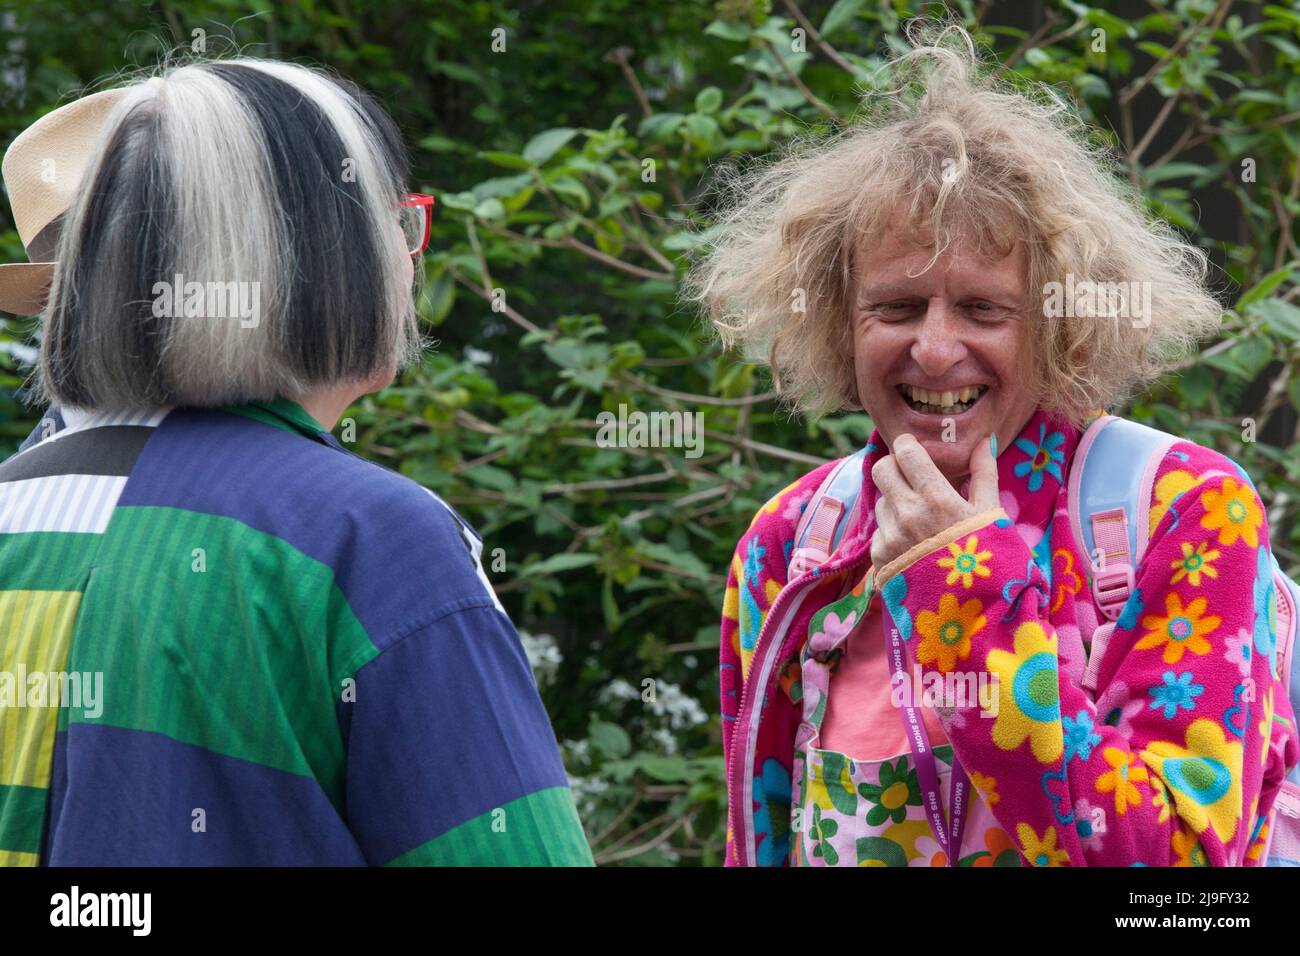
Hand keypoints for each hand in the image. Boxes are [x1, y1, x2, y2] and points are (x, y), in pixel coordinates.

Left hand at [870, 433, 999, 569]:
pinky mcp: (879, 558)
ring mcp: (890, 537)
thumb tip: (982, 441)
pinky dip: (893, 532)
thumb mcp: (992, 515)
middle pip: (881, 469)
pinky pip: (879, 531)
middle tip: (910, 476)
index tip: (913, 449)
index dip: (907, 446)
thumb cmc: (989, 561)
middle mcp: (907, 515)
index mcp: (937, 499)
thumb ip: (983, 475)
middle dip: (894, 467)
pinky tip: (914, 546)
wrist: (973, 614)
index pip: (905, 453)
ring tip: (921, 521)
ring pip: (882, 501)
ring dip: (896, 503)